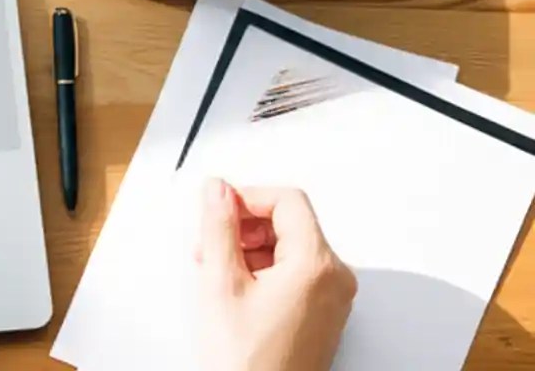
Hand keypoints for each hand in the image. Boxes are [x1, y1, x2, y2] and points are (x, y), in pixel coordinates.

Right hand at [195, 179, 356, 370]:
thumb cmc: (249, 363)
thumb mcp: (221, 283)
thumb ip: (219, 227)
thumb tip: (218, 191)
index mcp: (316, 265)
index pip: (287, 201)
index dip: (247, 198)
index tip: (220, 208)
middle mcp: (335, 279)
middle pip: (290, 223)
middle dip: (245, 226)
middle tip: (211, 242)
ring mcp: (332, 298)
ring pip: (290, 248)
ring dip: (250, 249)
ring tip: (217, 270)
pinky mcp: (322, 313)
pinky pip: (295, 273)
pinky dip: (264, 270)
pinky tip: (235, 288)